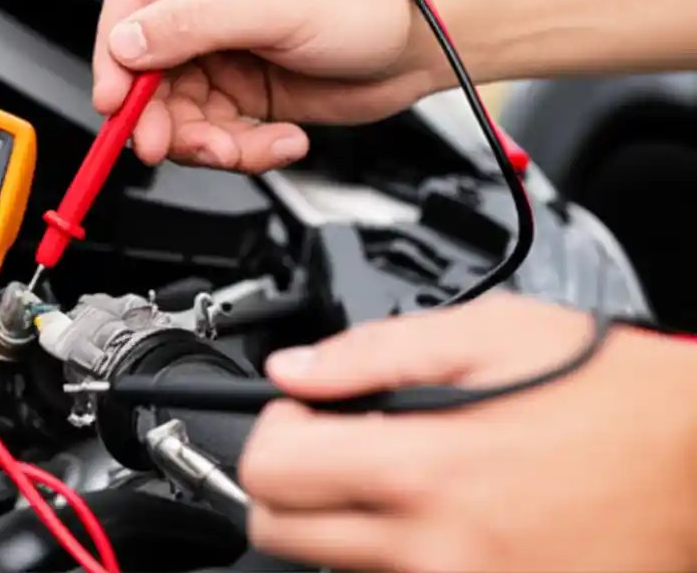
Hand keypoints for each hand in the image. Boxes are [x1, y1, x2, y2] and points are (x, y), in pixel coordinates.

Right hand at [93, 0, 441, 173]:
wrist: (425, 41)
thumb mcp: (270, 5)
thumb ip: (190, 24)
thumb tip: (126, 45)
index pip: (132, 5)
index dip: (115, 56)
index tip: (115, 101)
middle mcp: (205, 4)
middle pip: (148, 72)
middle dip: (159, 116)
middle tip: (167, 147)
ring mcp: (223, 52)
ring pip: (180, 113)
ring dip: (207, 142)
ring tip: (242, 148)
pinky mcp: (246, 93)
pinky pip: (218, 133)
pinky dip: (244, 148)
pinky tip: (280, 140)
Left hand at [238, 295, 696, 571]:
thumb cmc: (615, 397)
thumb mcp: (492, 335)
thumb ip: (373, 351)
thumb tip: (294, 371)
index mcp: (427, 468)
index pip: (269, 474)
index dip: (272, 432)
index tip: (303, 415)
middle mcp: (436, 550)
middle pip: (281, 534)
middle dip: (290, 481)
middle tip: (337, 445)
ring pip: (338, 563)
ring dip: (350, 517)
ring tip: (417, 473)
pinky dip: (403, 551)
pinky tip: (448, 512)